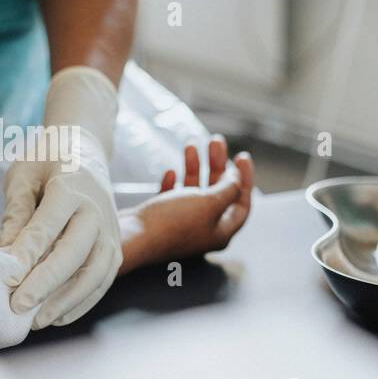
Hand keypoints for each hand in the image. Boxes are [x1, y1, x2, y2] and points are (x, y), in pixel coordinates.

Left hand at [0, 67, 121, 328]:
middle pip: (74, 254)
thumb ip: (15, 213)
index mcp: (71, 186)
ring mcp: (110, 230)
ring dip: (66, 301)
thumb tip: (3, 255)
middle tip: (17, 305)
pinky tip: (57, 317)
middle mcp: (97, 210)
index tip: (5, 277)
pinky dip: (82, 303)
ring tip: (36, 320)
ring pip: (94, 273)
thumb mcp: (22, 176)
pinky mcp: (115, 246)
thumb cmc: (45, 161)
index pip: (47, 226)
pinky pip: (103, 280)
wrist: (84, 149)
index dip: (26, 254)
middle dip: (45, 284)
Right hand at [120, 137, 253, 269]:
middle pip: (218, 194)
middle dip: (218, 166)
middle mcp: (203, 230)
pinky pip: (172, 199)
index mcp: (221, 231)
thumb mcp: (209, 203)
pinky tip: (170, 172)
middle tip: (215, 142)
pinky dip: (174, 183)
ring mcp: (181, 226)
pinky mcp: (160, 221)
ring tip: (190, 146)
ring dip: (195, 168)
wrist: (132, 237)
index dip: (245, 179)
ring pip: (194, 192)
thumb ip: (228, 189)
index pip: (242, 204)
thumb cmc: (173, 223)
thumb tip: (236, 179)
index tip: (242, 156)